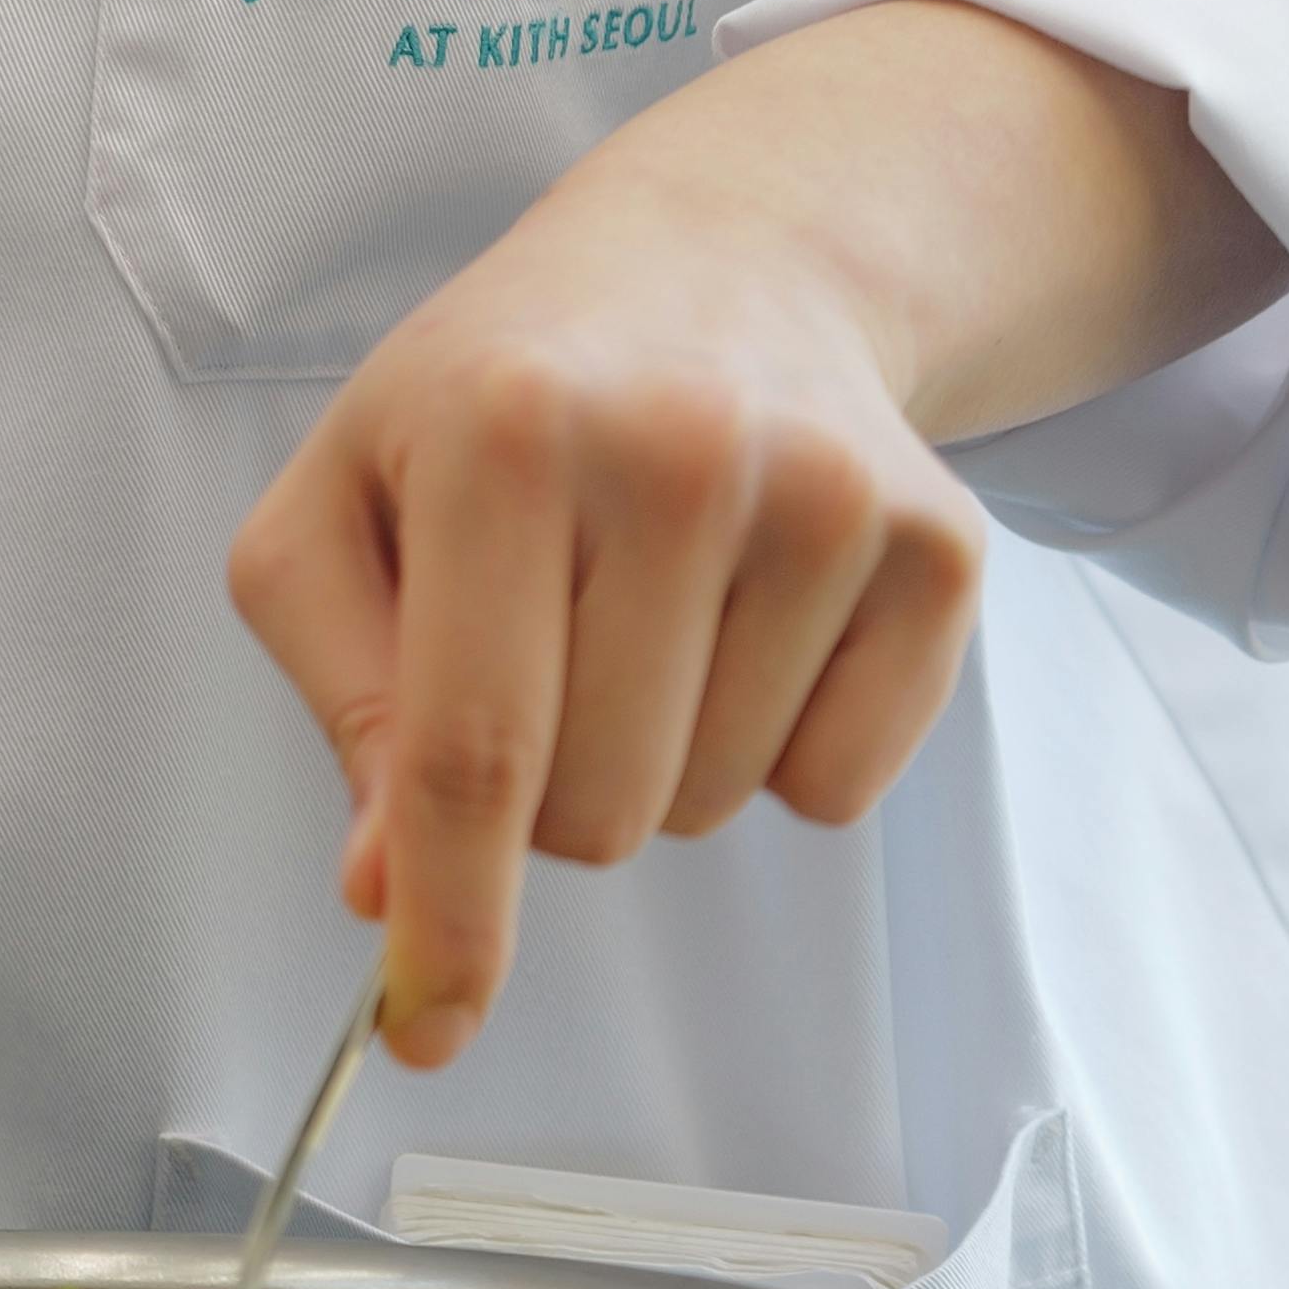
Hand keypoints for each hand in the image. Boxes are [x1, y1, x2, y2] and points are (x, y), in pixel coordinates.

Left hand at [231, 0, 1288, 1069]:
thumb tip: (389, 891)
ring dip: (663, 759)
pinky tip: (751, 615)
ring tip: (649, 606)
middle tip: (548, 646)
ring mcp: (828, 496)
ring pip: (715, 806)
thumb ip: (347, 697)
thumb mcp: (347, 504)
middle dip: (550, 792)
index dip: (452, 918)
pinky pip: (840, 784)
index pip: (473, 747)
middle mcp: (678, 451)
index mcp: (503, 435)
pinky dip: (783, 746)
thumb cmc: (504, 397)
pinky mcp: (941, 546)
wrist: (723, 257)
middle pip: (597, 812)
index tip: (429, 1031)